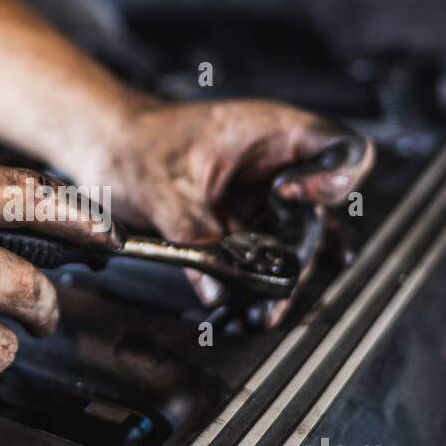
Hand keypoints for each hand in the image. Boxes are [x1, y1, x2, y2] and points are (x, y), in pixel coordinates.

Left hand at [84, 98, 374, 304]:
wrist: (104, 151)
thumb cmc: (134, 143)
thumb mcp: (161, 185)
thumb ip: (192, 232)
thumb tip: (218, 285)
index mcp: (272, 131)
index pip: (342, 149)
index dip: (333, 178)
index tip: (291, 196)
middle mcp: (278, 165)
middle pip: (316, 212)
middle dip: (297, 255)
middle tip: (272, 291)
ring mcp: (263, 197)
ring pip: (292, 242)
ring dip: (278, 279)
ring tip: (262, 313)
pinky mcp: (244, 225)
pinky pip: (262, 256)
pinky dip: (256, 282)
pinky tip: (257, 307)